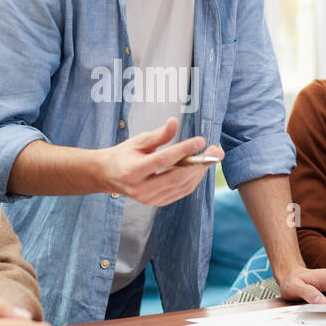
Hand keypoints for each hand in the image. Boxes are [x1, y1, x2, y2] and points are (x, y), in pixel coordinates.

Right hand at [97, 116, 223, 206]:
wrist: (110, 176)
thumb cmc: (125, 155)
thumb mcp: (138, 141)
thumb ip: (159, 134)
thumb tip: (175, 122)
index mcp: (133, 171)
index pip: (163, 160)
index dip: (183, 150)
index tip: (200, 141)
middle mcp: (142, 189)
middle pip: (177, 177)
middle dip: (200, 163)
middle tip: (216, 151)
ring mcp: (150, 199)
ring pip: (182, 186)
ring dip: (200, 171)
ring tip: (211, 157)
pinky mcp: (157, 202)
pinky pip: (181, 192)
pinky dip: (193, 180)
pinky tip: (200, 168)